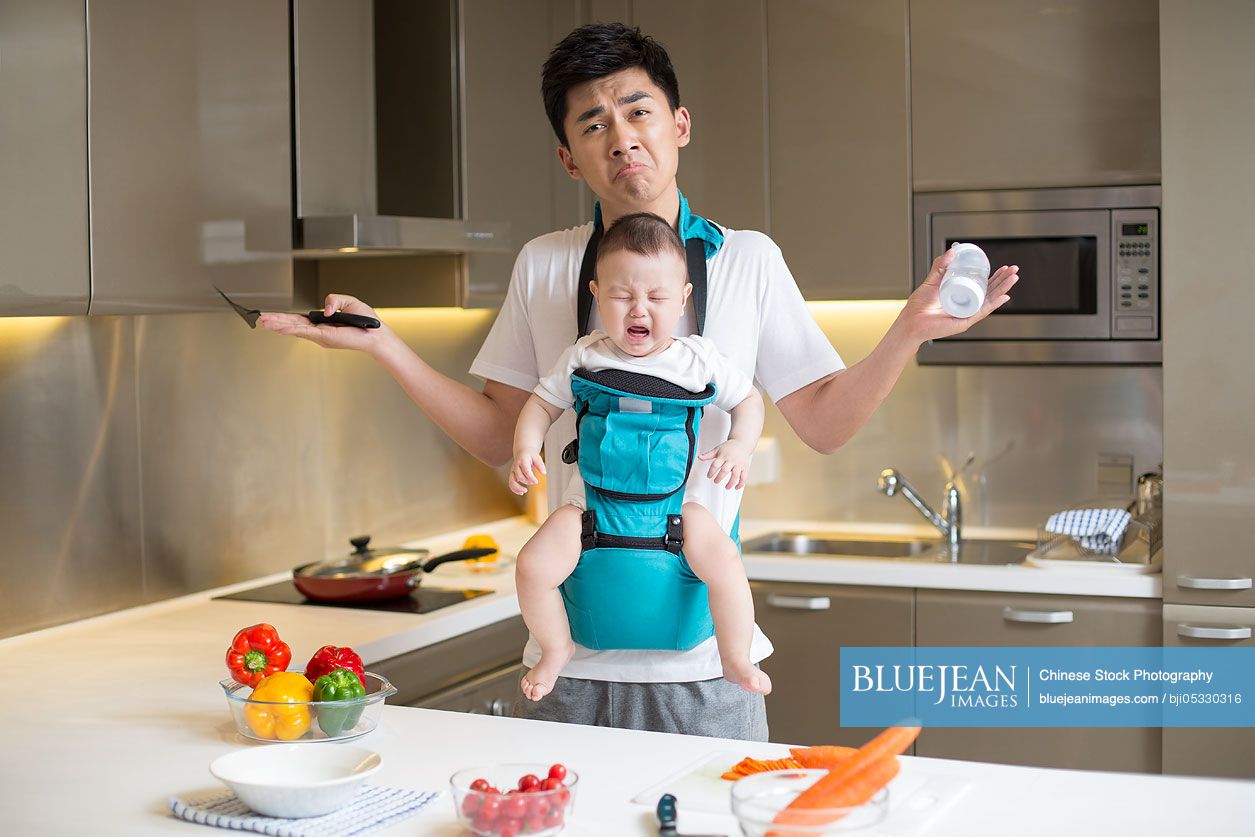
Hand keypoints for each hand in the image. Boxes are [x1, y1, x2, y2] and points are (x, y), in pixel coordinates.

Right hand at [256, 294, 389, 353]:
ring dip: (278, 325)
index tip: (269, 316)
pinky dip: (291, 329)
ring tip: (263, 323)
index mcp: (321, 322)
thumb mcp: (347, 302)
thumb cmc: (365, 322)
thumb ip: (333, 299)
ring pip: (294, 329)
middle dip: (274, 322)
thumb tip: (324, 309)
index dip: (282, 318)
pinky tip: (279, 328)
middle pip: (291, 325)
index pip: (297, 319)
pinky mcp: (324, 337)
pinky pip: (305, 332)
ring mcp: (319, 335)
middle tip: (259, 320)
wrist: (376, 334)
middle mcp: (318, 330)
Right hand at [508, 450, 545, 494]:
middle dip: (527, 481)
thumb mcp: (537, 457)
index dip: (531, 478)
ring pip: (512, 481)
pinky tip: (521, 492)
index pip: (526, 471)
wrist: (522, 451)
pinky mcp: (512, 474)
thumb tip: (544, 473)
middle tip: (535, 482)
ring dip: (518, 488)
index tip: (536, 482)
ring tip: (525, 491)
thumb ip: (540, 465)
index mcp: (522, 460)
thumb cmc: (530, 455)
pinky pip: (510, 483)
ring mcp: (513, 470)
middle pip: (520, 476)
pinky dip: (514, 489)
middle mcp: (516, 466)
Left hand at [698, 440, 751, 489]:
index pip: (715, 464)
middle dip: (719, 477)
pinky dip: (741, 483)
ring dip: (731, 483)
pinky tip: (736, 487)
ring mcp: (739, 464)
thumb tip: (699, 457)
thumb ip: (708, 455)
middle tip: (715, 481)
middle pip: (725, 470)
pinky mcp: (745, 467)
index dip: (711, 471)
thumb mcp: (717, 449)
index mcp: (723, 455)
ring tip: (726, 487)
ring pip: (735, 475)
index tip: (709, 476)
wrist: (742, 443)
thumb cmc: (729, 447)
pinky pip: (743, 476)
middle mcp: (731, 460)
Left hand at [897, 250, 1019, 343]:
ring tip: (1013, 278)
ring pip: (989, 301)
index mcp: (963, 297)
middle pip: (990, 292)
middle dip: (1004, 281)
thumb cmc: (919, 306)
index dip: (995, 277)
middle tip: (1014, 270)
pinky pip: (980, 312)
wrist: (910, 321)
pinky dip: (992, 305)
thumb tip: (952, 251)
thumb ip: (941, 266)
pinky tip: (1003, 297)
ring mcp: (967, 315)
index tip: (1004, 267)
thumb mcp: (932, 281)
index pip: (984, 286)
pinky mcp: (963, 322)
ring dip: (1003, 289)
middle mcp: (968, 306)